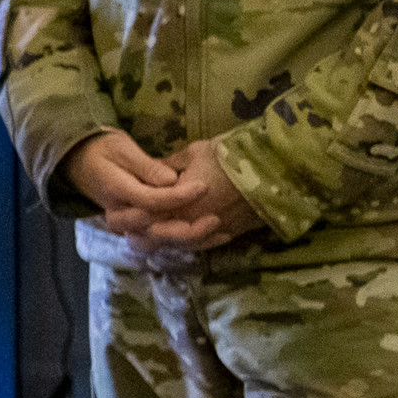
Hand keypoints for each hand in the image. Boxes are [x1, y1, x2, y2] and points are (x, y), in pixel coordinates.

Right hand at [61, 130, 224, 248]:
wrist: (82, 163)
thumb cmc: (104, 151)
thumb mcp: (122, 149)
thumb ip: (147, 166)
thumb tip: (173, 179)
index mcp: (114, 191)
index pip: (149, 201)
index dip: (178, 196)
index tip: (203, 186)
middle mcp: (118, 215)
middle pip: (153, 230)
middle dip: (185, 228)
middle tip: (214, 219)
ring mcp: (126, 226)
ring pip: (157, 242)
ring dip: (188, 240)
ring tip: (218, 230)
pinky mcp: (136, 230)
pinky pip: (161, 242)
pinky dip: (188, 242)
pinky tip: (216, 237)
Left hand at [127, 139, 264, 254]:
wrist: (269, 169)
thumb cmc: (228, 157)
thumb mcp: (193, 154)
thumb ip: (167, 167)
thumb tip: (152, 171)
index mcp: (178, 203)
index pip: (148, 217)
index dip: (136, 216)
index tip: (128, 213)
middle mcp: (192, 223)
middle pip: (163, 236)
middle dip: (147, 234)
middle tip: (134, 233)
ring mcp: (211, 231)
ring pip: (183, 244)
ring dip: (169, 241)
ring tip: (156, 238)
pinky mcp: (229, 233)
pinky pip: (206, 244)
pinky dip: (194, 242)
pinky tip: (187, 239)